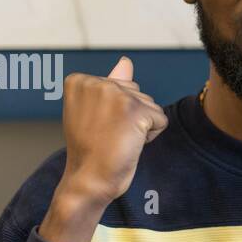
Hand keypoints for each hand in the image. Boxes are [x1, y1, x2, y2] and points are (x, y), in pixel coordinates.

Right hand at [39, 57, 166, 241]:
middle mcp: (96, 82)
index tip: (97, 127)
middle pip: (136, 93)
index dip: (115, 111)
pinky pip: (161, 119)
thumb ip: (111, 85)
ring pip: (150, 105)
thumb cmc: (91, 150)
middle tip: (108, 136)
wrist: (88, 180)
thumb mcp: (95, 113)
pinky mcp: (136, 111)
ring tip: (117, 140)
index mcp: (79, 80)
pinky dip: (152, 136)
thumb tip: (126, 61)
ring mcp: (116, 96)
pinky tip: (130, 144)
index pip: (120, 86)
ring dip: (141, 126)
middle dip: (131, 116)